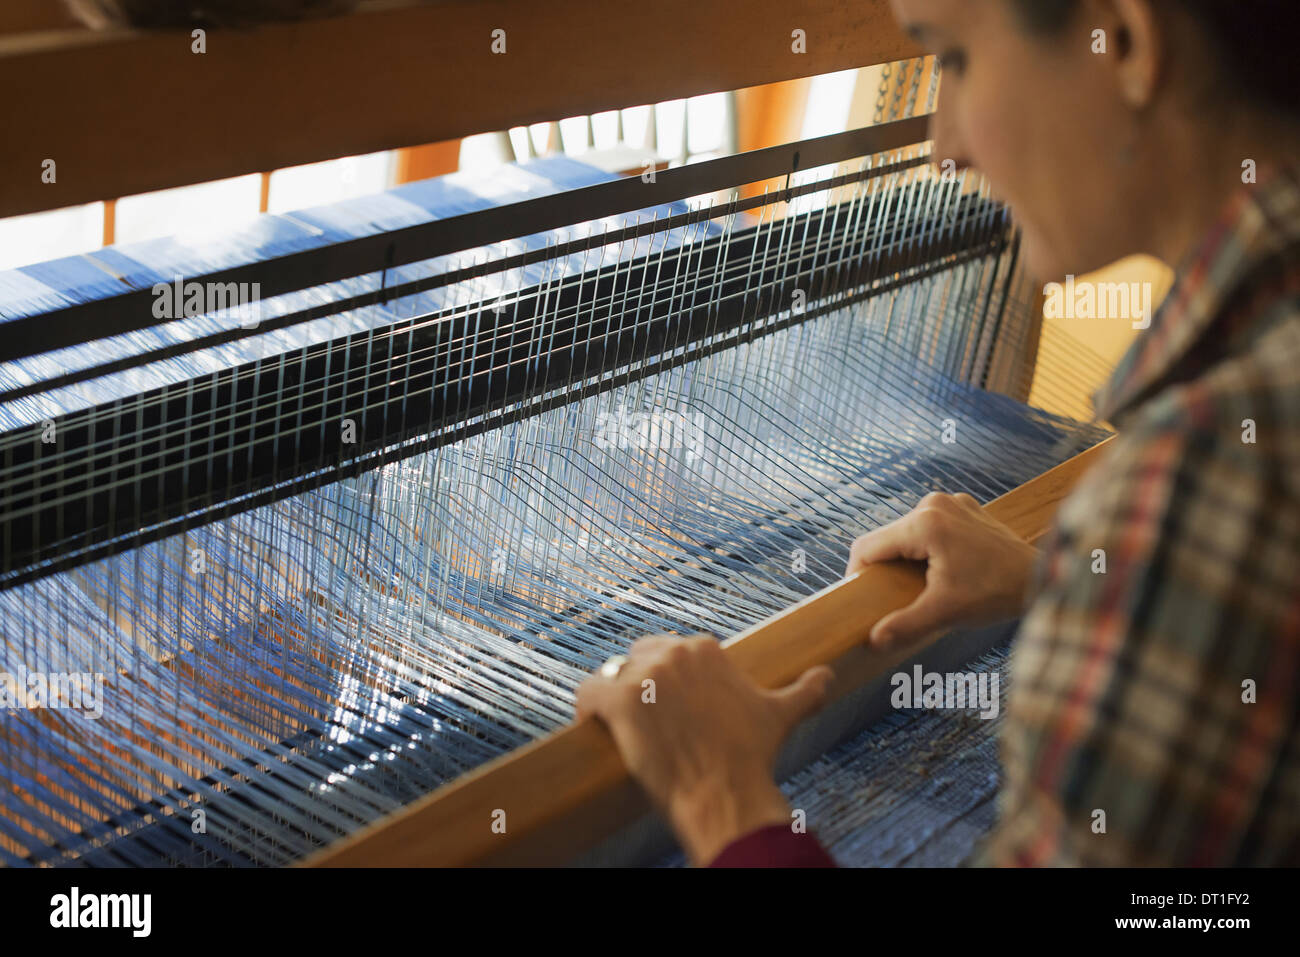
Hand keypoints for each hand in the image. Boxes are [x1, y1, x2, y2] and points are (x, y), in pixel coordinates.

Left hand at [576, 634, 833, 865]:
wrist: (727, 793)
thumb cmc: (751, 755)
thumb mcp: (780, 714)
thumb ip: (805, 689)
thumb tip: (828, 676)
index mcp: (705, 649)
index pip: (668, 652)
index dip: (664, 681)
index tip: (668, 708)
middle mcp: (674, 653)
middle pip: (638, 659)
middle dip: (639, 685)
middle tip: (644, 721)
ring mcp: (645, 675)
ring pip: (612, 674)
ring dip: (612, 698)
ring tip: (616, 727)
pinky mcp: (619, 700)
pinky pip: (587, 693)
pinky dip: (585, 708)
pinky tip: (589, 725)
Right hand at [846, 492, 1037, 645]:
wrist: (1043, 578)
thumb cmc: (998, 592)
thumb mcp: (946, 612)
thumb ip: (905, 625)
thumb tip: (874, 641)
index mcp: (924, 524)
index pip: (868, 546)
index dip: (858, 574)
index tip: (862, 598)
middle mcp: (934, 504)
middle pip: (888, 537)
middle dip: (886, 568)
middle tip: (893, 598)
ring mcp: (952, 503)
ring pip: (908, 532)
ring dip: (908, 558)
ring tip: (922, 586)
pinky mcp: (966, 508)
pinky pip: (931, 527)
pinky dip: (929, 548)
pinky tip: (944, 571)